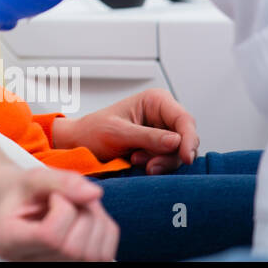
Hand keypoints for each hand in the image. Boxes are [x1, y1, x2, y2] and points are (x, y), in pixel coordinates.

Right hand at [0, 168, 117, 260]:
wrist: (21, 209)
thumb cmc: (24, 194)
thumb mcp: (32, 178)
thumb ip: (59, 181)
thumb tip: (95, 193)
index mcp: (9, 243)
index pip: (51, 238)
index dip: (62, 206)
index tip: (53, 194)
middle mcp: (32, 265)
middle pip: (75, 249)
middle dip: (80, 211)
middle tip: (66, 196)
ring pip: (95, 253)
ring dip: (94, 217)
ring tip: (74, 205)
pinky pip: (107, 251)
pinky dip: (103, 226)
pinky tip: (83, 218)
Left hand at [57, 88, 199, 173]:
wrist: (79, 144)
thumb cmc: (93, 132)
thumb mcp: (118, 133)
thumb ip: (148, 137)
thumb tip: (177, 141)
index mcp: (155, 101)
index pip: (184, 119)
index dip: (189, 139)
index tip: (186, 157)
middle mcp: (163, 116)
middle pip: (185, 139)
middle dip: (167, 155)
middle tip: (144, 163)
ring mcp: (162, 134)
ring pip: (178, 154)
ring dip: (158, 162)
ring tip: (134, 159)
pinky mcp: (158, 150)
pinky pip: (168, 162)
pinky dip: (156, 166)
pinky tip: (137, 163)